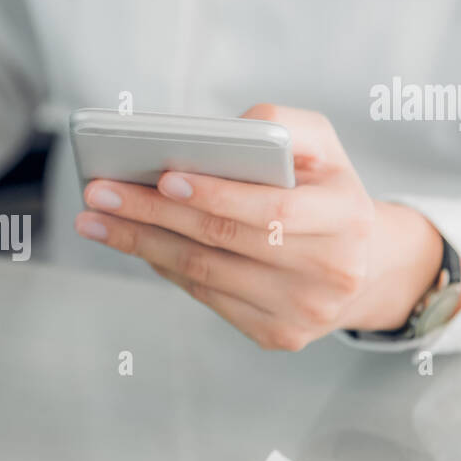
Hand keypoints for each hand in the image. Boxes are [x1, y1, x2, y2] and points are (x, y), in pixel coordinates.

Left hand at [75, 104, 460, 350]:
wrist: (366, 266)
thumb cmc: (327, 193)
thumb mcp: (324, 148)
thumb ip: (283, 124)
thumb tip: (223, 133)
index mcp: (347, 218)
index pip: (273, 212)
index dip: (217, 196)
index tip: (164, 178)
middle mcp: (330, 272)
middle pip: (224, 241)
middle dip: (153, 214)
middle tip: (100, 192)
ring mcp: (302, 312)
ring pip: (204, 273)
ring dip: (141, 243)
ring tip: (95, 219)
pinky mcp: (277, 335)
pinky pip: (206, 296)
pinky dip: (163, 265)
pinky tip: (131, 242)